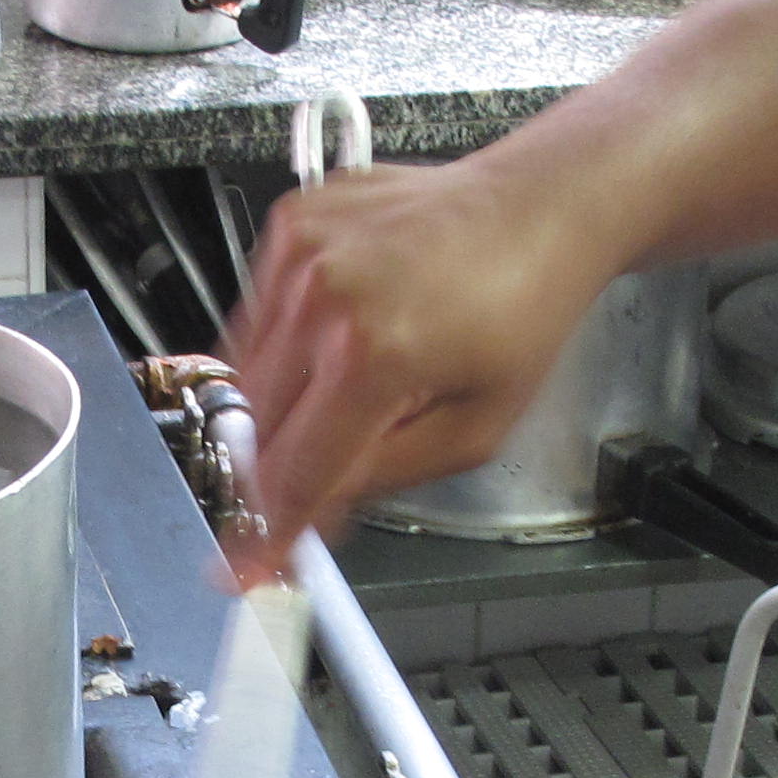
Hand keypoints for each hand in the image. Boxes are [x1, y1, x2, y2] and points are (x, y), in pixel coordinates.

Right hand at [221, 155, 624, 555]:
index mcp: (375, 355)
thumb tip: (313, 511)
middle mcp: (325, 296)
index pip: (295, 472)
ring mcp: (301, 252)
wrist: (537, 210)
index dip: (267, 530)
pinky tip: (345, 324)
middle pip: (259, 425)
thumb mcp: (474, 431)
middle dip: (281, 462)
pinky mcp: (293, 223)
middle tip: (317, 468)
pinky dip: (287, 335)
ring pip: (248, 368)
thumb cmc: (522, 308)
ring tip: (357, 373)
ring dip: (284, 397)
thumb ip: (381, 478)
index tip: (240, 568)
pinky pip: (259, 309)